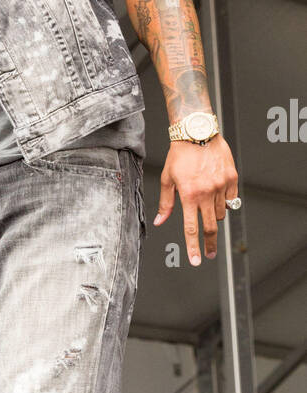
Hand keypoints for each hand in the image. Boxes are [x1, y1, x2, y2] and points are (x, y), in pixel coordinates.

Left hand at [154, 135, 237, 265]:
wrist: (197, 133)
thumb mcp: (167, 179)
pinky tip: (216, 193)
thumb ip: (166, 203)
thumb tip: (160, 221)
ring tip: (206, 204)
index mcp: (189, 195)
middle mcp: (207, 192)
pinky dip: (225, 201)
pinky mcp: (232, 178)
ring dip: (215, 216)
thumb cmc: (179, 155)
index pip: (192, 228)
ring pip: (222, 212)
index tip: (197, 260)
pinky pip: (231, 198)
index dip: (194, 247)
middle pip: (211, 226)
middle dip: (210, 243)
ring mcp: (221, 185)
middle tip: (210, 253)